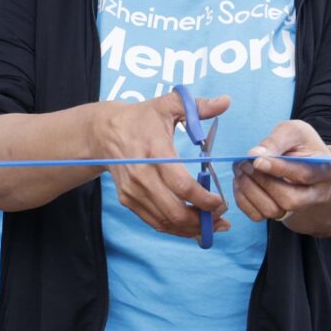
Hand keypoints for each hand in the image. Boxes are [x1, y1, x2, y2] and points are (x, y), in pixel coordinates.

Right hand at [93, 92, 231, 239]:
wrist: (104, 133)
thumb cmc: (141, 118)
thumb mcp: (168, 104)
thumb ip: (198, 105)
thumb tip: (226, 101)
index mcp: (155, 152)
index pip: (182, 185)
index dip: (204, 200)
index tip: (221, 202)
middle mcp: (142, 176)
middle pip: (174, 211)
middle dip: (201, 220)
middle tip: (221, 218)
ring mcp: (133, 191)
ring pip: (165, 221)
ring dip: (191, 229)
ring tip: (212, 226)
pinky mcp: (128, 200)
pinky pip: (154, 222)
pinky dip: (175, 229)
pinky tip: (192, 226)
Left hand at [232, 119, 330, 226]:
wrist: (303, 160)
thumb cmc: (299, 144)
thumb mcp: (293, 132)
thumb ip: (276, 141)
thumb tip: (254, 155)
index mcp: (326, 172)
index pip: (304, 175)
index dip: (279, 169)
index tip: (257, 161)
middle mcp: (316, 195)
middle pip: (289, 200)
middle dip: (263, 182)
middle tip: (244, 164)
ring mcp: (299, 209)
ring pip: (273, 210)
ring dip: (250, 191)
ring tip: (240, 170)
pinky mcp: (280, 215)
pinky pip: (259, 216)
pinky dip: (244, 200)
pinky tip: (240, 182)